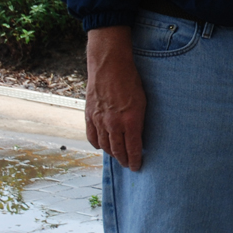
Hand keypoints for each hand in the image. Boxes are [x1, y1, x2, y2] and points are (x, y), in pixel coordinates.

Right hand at [85, 27, 146, 170]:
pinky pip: (92, 136)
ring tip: (117, 157)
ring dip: (111, 153)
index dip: (135, 160)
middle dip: (124, 160)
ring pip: (104, 145)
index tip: (137, 167)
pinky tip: (102, 146)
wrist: (110, 65)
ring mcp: (99, 121)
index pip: (133, 148)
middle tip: (128, 165)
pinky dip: (97, 144)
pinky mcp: (89, 116)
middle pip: (118, 150)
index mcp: (130, 120)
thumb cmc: (131, 80)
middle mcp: (113, 124)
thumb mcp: (143, 101)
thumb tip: (139, 136)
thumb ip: (140, 120)